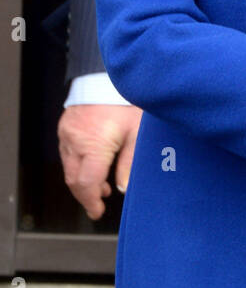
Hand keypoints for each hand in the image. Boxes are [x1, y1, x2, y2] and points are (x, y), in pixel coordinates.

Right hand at [58, 104, 141, 219]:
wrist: (107, 75)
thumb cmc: (127, 101)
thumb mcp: (137, 133)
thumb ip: (130, 163)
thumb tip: (124, 189)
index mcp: (93, 144)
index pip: (86, 183)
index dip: (91, 201)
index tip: (98, 211)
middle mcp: (75, 140)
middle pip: (73, 179)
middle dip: (86, 195)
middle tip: (99, 204)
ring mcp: (67, 132)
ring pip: (68, 167)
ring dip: (82, 180)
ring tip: (102, 187)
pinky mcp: (65, 126)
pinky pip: (67, 152)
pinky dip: (78, 164)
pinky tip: (93, 165)